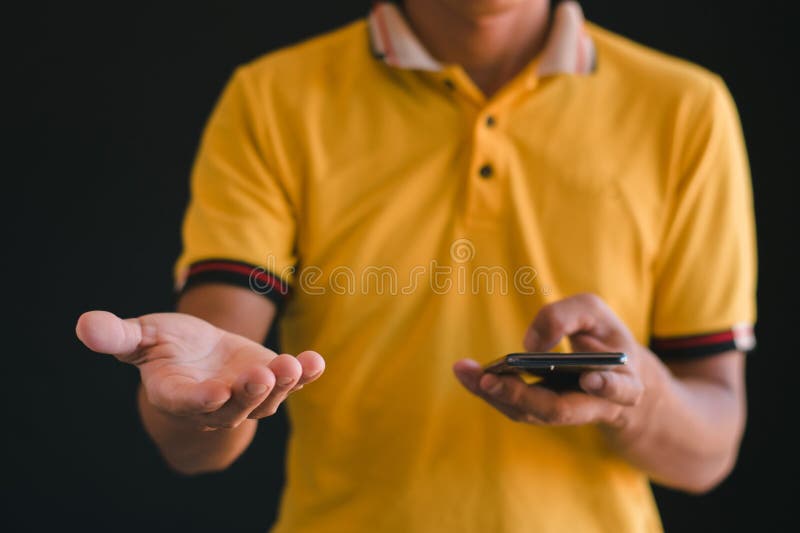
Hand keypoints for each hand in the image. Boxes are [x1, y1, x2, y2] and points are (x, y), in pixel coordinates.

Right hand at [76, 311, 324, 429]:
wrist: (200, 355)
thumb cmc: (167, 347)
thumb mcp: (142, 336)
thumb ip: (118, 335)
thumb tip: (84, 324)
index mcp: (177, 393)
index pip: (187, 402)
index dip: (200, 399)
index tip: (213, 393)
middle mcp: (215, 402)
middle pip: (235, 405)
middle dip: (250, 392)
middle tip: (261, 374)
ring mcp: (247, 394)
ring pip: (267, 399)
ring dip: (281, 384)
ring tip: (292, 364)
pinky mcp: (272, 380)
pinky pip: (292, 382)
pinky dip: (305, 374)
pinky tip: (316, 361)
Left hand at [453, 293, 659, 427]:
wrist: (614, 375)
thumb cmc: (603, 338)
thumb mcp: (594, 314)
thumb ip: (565, 316)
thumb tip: (530, 345)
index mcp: (624, 383)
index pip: (620, 390)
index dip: (607, 386)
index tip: (591, 379)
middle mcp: (595, 406)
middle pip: (558, 410)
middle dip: (522, 396)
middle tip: (488, 379)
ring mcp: (565, 414)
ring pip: (529, 412)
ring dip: (494, 393)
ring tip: (464, 371)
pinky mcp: (542, 412)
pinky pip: (515, 406)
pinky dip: (489, 390)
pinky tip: (467, 372)